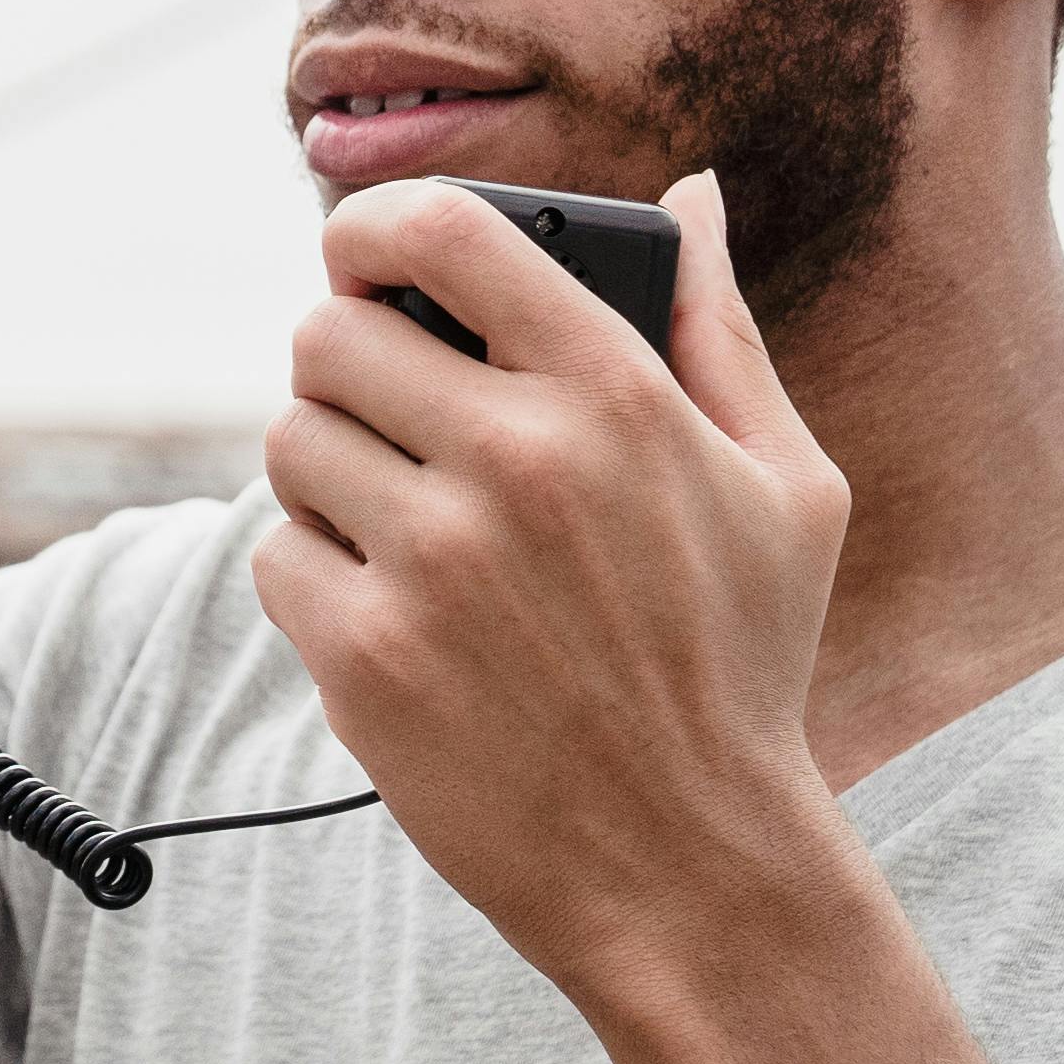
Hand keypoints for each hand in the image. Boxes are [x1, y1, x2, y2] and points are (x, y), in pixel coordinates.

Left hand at [248, 168, 858, 1006]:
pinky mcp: (364, 656)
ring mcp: (432, 560)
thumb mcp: (786, 488)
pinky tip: (392, 611)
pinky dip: (315, 575)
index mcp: (615, 394)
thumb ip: (720, 328)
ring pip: (290, 440)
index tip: (362, 255)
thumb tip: (690, 195)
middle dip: (345, 365)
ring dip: (327, 471)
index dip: (371, 227)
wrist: (690, 868)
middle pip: (329, 334)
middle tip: (386, 415)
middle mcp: (517, 460)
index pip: (442, 232)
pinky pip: (276, 553)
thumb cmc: (742, 670)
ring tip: (398, 522)